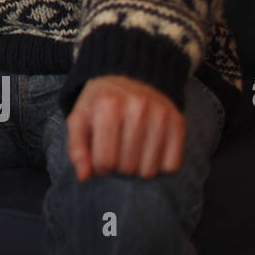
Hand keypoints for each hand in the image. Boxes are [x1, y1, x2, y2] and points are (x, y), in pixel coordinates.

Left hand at [66, 75, 185, 181]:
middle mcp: (137, 107)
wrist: (129, 78)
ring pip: (149, 171)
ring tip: (132, 150)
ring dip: (138, 168)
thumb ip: (77, 149)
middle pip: (128, 168)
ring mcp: (160, 114)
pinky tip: (150, 150)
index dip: (99, 166)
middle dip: (118, 167)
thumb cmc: (99, 105)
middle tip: (117, 151)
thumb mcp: (79, 120)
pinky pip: (172, 166)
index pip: (105, 161)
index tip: (100, 155)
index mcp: (107, 106)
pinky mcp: (178, 122)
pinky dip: (160, 165)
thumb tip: (84, 177)